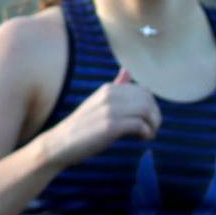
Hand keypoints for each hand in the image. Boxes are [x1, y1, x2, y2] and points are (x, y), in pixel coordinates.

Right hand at [44, 69, 160, 166]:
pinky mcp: (109, 126)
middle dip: (155, 116)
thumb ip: (116, 88)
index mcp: (108, 89)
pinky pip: (140, 125)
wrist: (60, 144)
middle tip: (151, 129)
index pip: (144, 91)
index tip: (147, 121)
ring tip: (148, 135)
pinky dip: (146, 133)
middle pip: (148, 100)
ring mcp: (109, 110)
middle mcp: (109, 96)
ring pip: (146, 111)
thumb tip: (127, 70)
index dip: (152, 107)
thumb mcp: (99, 103)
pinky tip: (141, 139)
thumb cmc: (83, 126)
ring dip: (153, 125)